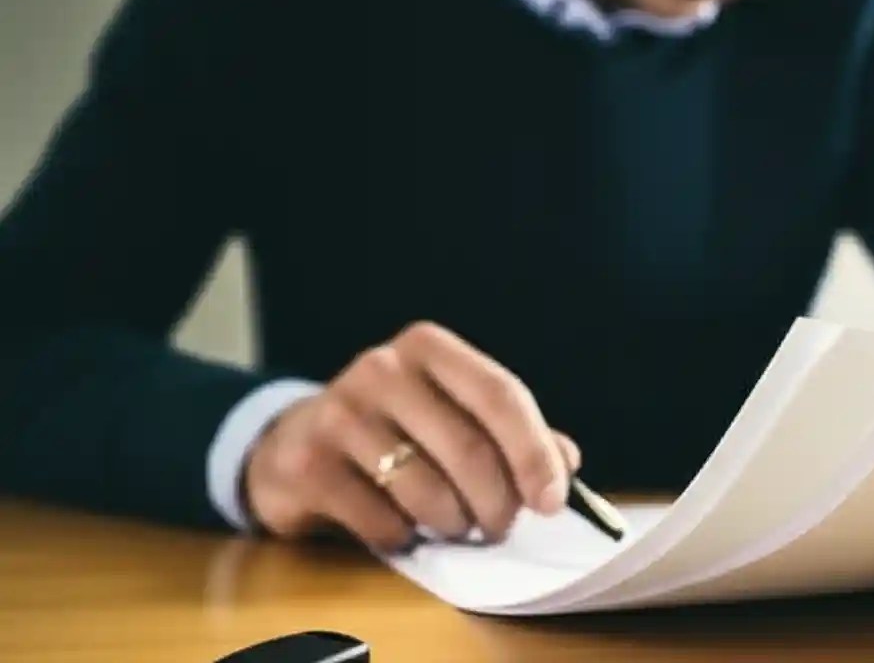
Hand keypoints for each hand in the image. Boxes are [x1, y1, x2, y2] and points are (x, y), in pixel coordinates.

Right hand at [243, 322, 580, 551]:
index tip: (551, 501)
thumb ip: (512, 434)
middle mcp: (382, 369)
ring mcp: (340, 413)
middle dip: (498, 504)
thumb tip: (566, 462)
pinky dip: (405, 538)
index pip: (500, 395)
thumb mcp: (452, 414)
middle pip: (469, 450)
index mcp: (429, 348)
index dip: (533, 453)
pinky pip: (382, 520)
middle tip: (502, 528)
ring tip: (455, 526)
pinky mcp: (309, 463)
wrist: (295, 443)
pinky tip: (403, 529)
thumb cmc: (396, 429)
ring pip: (427, 492)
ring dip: (455, 525)